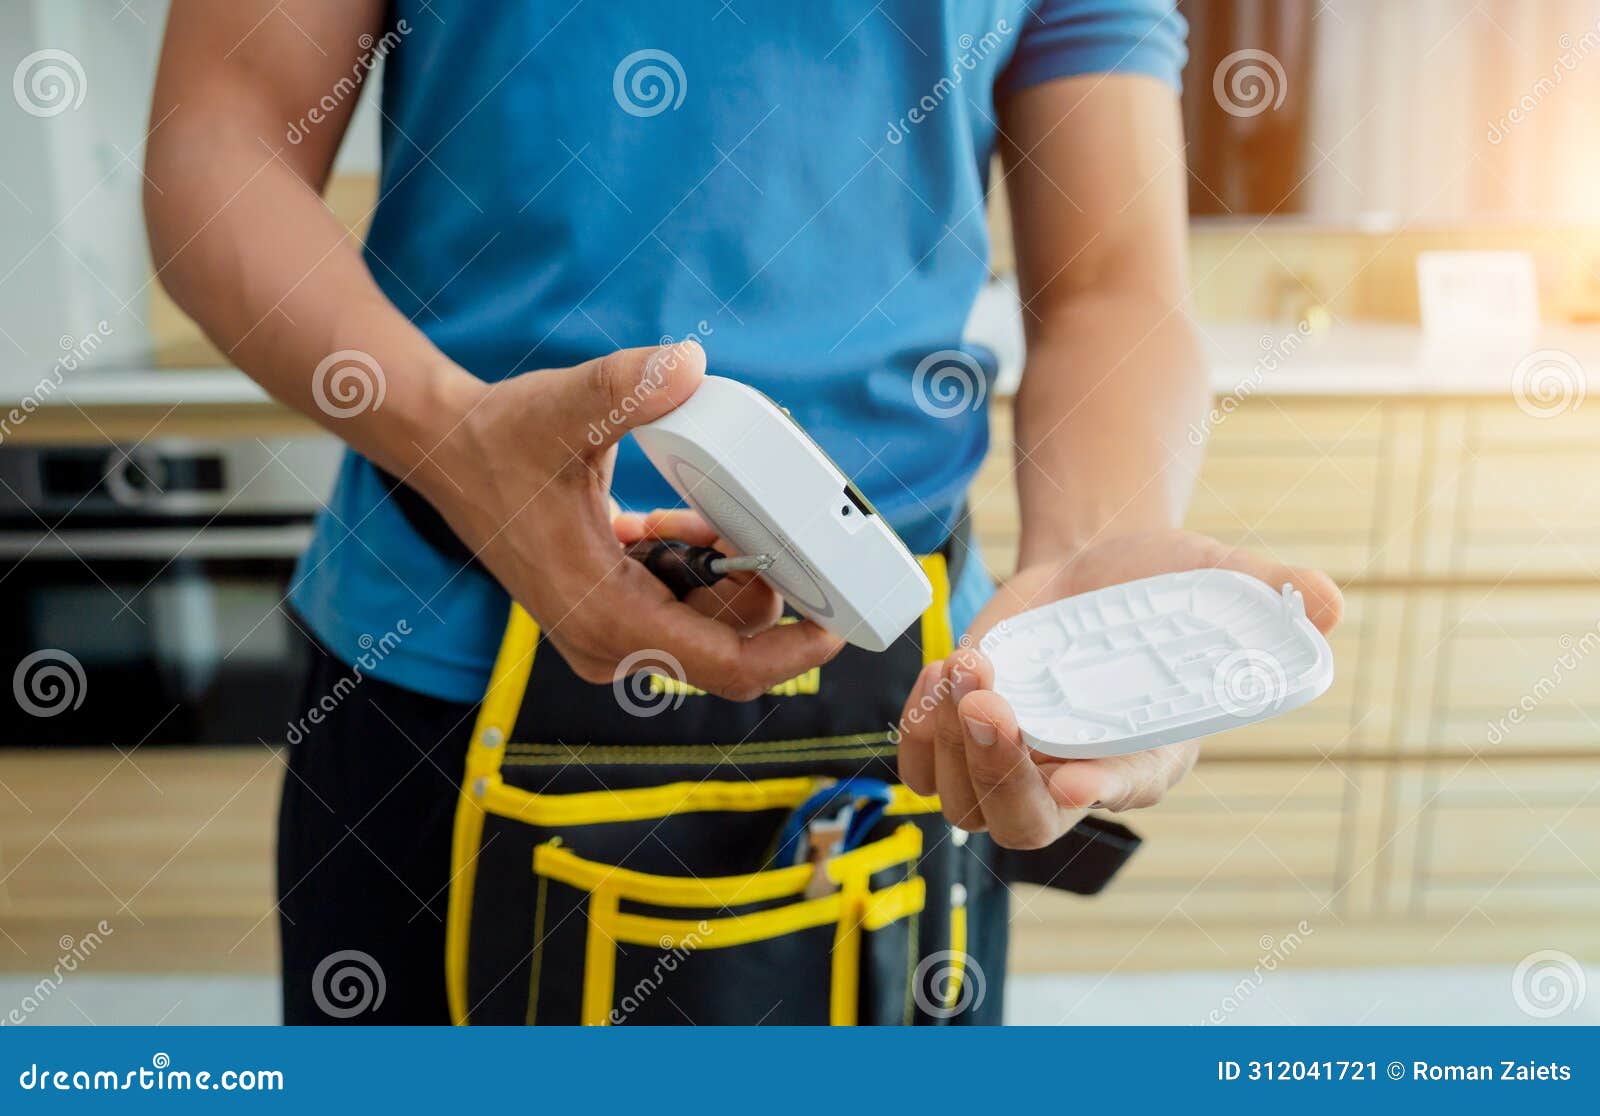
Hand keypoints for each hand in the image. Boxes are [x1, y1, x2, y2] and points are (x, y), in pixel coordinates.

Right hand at [420, 341, 842, 698]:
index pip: (727, 668)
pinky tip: (672, 522)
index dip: (795, 651)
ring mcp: (606, 636)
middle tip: (745, 516)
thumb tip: (688, 367)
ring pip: (708, 626)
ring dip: (722, 571)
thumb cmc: (499, 439)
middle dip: (757, 583)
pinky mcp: (607, 617)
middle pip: (728, 641)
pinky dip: (695, 568)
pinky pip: (682, 609)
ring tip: (695, 514)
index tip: (839, 619)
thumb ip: (627, 386)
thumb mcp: (564, 407)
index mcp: (606, 616)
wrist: (445, 452)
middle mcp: (607, 643)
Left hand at [897, 530, 1342, 847]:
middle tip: (991, 704)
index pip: (1119, 792)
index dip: (1094, 794)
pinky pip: (922, 765)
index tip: (1068, 778)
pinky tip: (940, 675)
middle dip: (996, 774)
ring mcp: (1010, 760)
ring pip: (959, 799)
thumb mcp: (1222, 577)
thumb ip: (1272, 592)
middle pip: (1020, 823)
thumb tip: (1326, 603)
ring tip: (968, 668)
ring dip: (949, 743)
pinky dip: (917, 731)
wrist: (1092, 569)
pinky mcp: (960, 734)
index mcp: (1145, 757)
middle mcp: (1072, 774)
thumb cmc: (1162, 586)